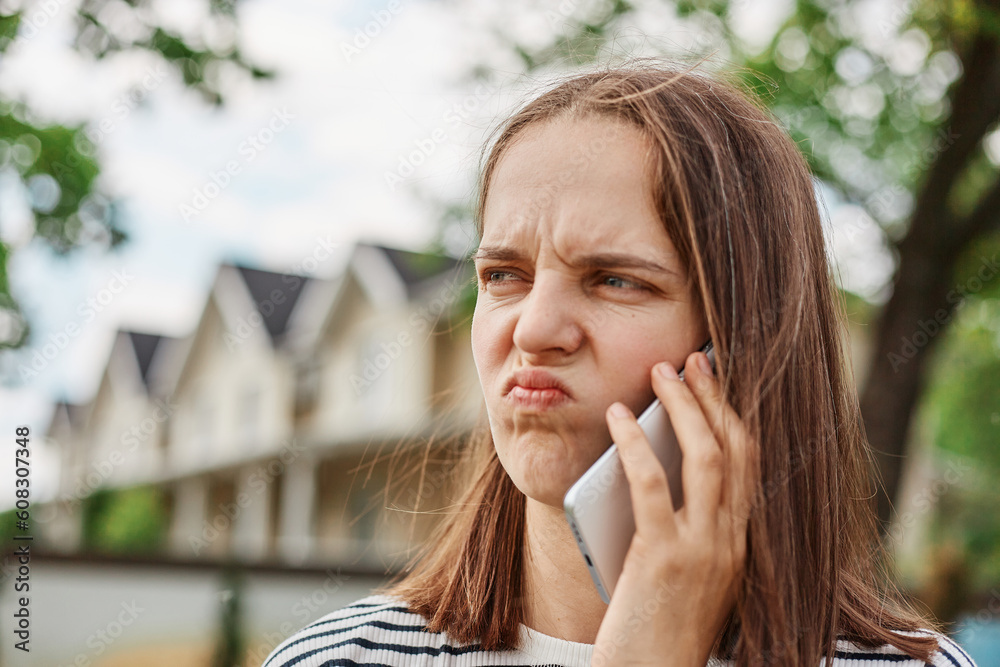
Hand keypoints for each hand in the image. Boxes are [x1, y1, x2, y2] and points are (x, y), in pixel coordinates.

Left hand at [591, 351, 758, 666]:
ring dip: (685, 406)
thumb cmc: (654, 634)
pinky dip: (635, 441)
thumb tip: (650, 465)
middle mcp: (733, 545)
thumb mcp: (677, 576)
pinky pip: (651, 484)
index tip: (716, 381)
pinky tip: (617, 417)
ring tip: (662, 373)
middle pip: (735, 451)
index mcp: (739, 547)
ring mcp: (704, 552)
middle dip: (715, 398)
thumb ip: (677, 528)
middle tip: (693, 360)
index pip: (749, 468)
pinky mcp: (664, 560)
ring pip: (706, 457)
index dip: (734, 418)